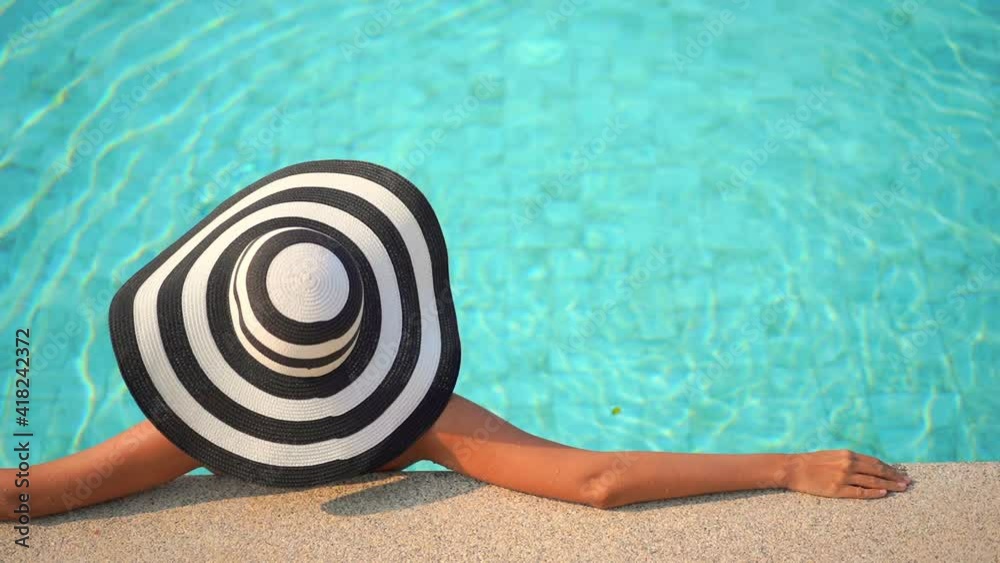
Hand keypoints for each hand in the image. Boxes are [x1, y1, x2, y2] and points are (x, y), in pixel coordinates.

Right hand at [780, 449, 910, 498]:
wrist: (794, 468)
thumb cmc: (812, 462)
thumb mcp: (834, 455)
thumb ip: (850, 459)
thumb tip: (868, 466)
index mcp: (848, 454)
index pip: (875, 462)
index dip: (890, 468)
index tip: (900, 473)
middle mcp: (849, 464)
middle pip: (878, 472)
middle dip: (894, 477)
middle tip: (907, 483)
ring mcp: (844, 477)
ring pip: (872, 482)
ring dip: (889, 486)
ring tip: (901, 489)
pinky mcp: (837, 489)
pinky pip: (859, 492)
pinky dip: (873, 493)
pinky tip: (883, 493)